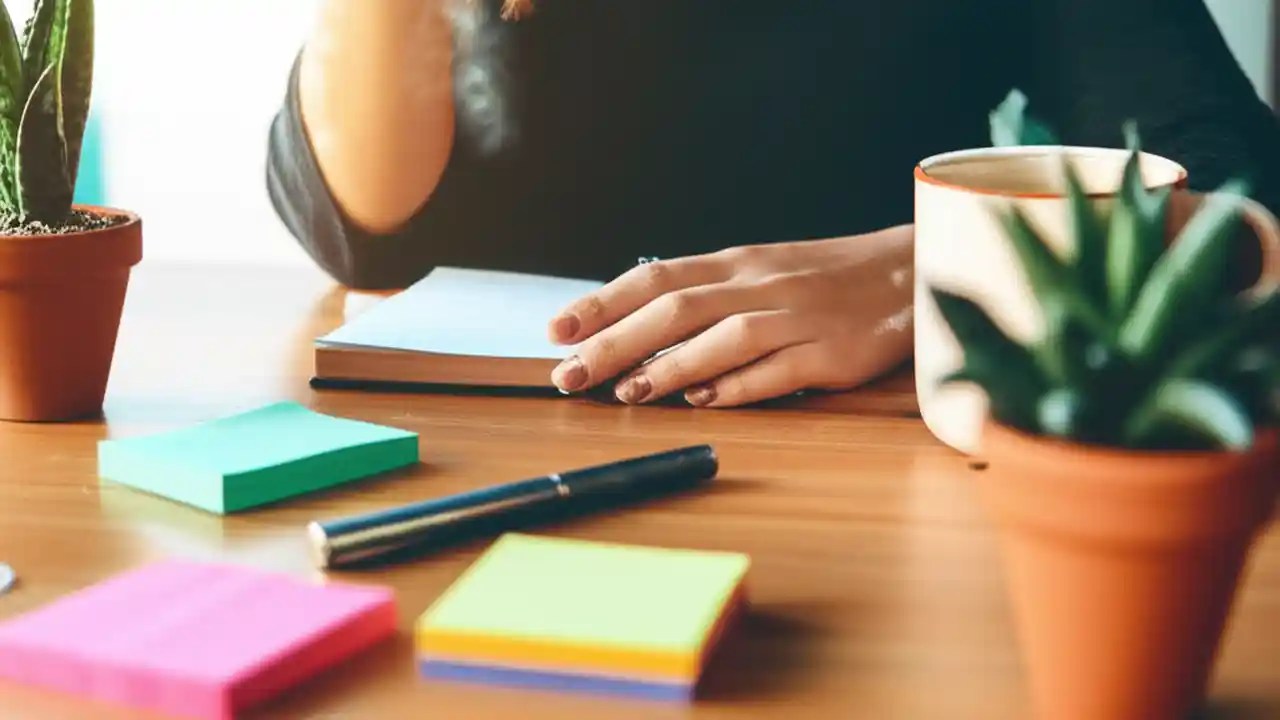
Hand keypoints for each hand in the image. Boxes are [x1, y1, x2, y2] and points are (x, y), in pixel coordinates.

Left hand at [545, 225, 916, 406]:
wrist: (910, 272)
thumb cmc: (822, 279)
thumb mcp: (759, 272)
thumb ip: (704, 296)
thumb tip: (634, 330)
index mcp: (737, 263)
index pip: (656, 276)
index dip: (603, 302)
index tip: (556, 329)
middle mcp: (761, 285)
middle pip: (677, 308)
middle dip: (616, 341)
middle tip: (571, 374)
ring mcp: (798, 318)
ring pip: (723, 336)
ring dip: (671, 366)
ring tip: (627, 391)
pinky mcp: (832, 353)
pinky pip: (778, 370)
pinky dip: (738, 386)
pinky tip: (703, 401)